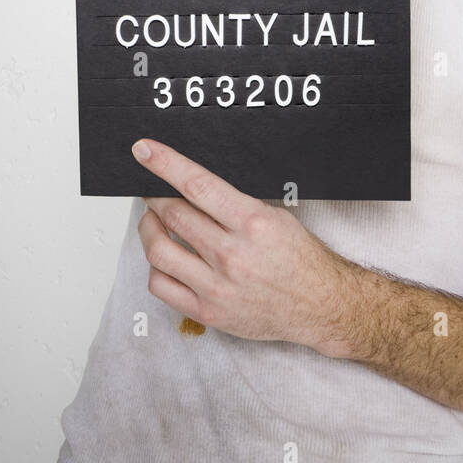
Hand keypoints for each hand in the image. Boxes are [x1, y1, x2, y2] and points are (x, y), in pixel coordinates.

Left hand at [132, 138, 355, 352]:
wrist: (319, 305)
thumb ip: (234, 203)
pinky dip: (155, 266)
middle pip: (172, 214)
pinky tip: (166, 257)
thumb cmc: (300, 260)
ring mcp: (216, 286)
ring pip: (158, 249)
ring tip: (154, 221)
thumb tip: (191, 185)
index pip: (197, 185)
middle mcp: (231, 255)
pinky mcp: (207, 312)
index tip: (143, 151)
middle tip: (152, 191)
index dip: (165, 164)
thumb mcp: (276, 217)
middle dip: (154, 196)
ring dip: (149, 227)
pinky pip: (160, 285)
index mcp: (252, 223)